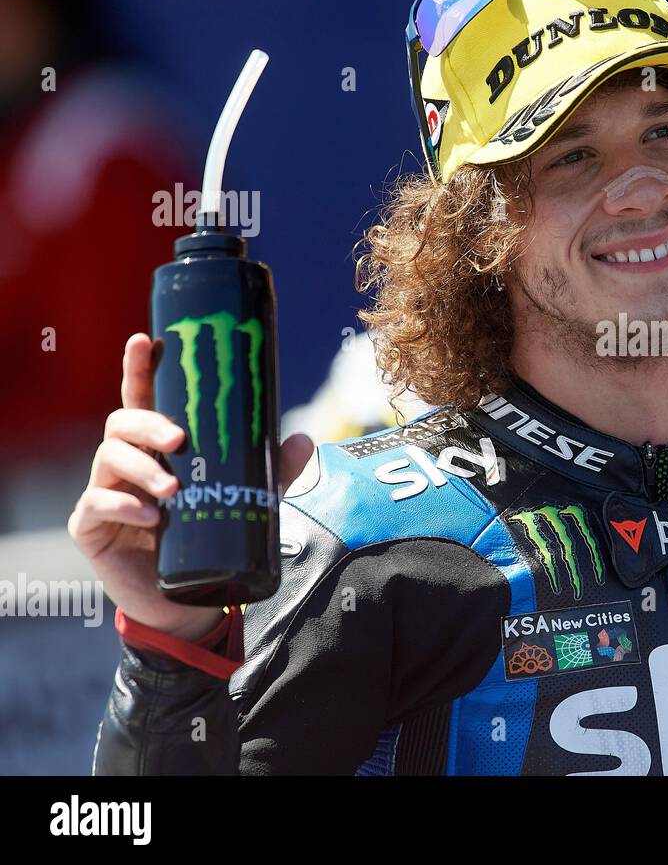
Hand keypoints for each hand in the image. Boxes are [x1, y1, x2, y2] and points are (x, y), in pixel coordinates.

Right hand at [67, 333, 314, 639]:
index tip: (144, 339)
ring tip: (173, 489)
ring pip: (109, 459)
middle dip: (148, 424)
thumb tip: (302, 439)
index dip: (140, 367)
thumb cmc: (211, 536)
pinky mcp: (91, 527)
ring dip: (142, 468)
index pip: (143, 398)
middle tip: (179, 438)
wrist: (188, 601)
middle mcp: (126, 462)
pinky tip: (149, 516)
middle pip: (122, 422)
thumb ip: (273, 471)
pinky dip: (122, 505)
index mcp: (157, 446)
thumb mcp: (249, 499)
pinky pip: (96, 504)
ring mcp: (104, 491)